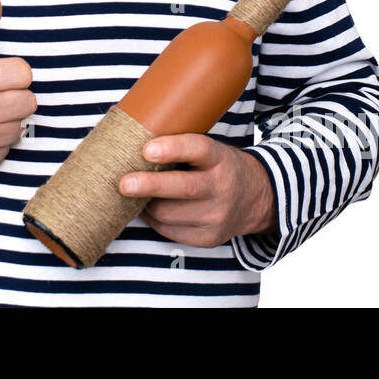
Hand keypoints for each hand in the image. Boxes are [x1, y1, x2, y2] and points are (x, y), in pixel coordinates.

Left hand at [119, 134, 278, 246]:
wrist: (255, 199)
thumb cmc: (216, 167)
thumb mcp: (209, 150)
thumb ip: (179, 147)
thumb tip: (129, 140)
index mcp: (220, 158)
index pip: (198, 149)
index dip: (172, 148)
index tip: (147, 149)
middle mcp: (221, 187)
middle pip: (183, 188)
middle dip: (149, 185)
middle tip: (123, 184)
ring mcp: (216, 216)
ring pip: (168, 214)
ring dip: (145, 204)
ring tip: (135, 193)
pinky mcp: (208, 238)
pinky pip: (169, 230)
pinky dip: (153, 219)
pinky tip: (150, 208)